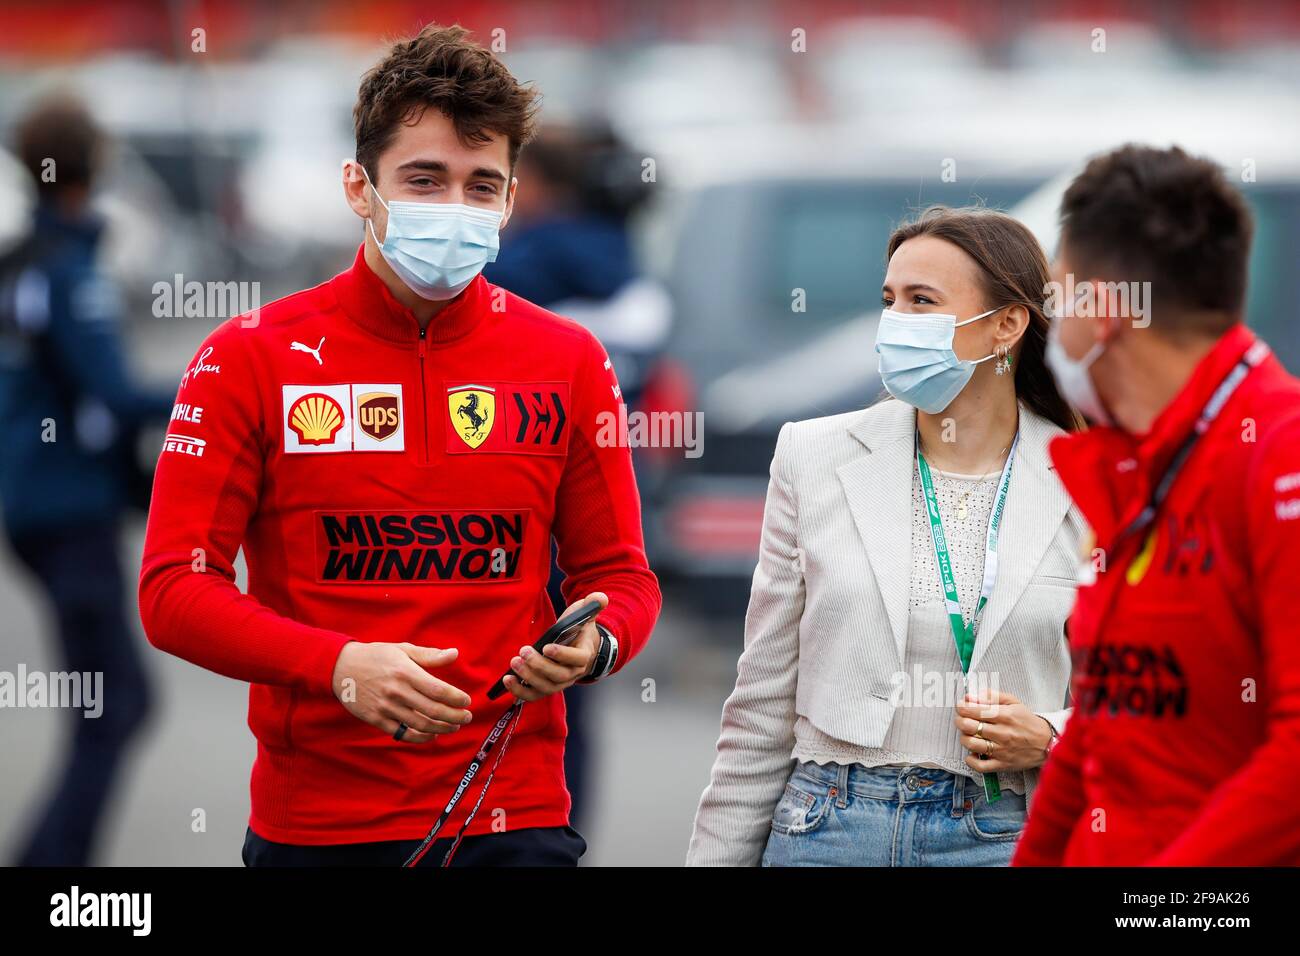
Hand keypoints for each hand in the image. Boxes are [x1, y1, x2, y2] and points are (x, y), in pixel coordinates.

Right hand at [332, 641, 472, 743]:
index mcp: (405, 672)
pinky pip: (403, 733)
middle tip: (467, 717)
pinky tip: (433, 735)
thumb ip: (429, 655)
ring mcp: (386, 707)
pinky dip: (421, 737)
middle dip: (455, 716)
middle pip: (433, 710)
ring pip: (420, 724)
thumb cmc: (376, 656)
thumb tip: (455, 654)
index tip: (467, 701)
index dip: (456, 698)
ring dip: (442, 728)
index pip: (438, 689)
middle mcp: (396, 691)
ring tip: (454, 727)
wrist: (341, 668)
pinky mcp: (377, 719)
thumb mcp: (402, 649)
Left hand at [503, 592, 608, 702]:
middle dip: (540, 665)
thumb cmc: (579, 630)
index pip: (577, 659)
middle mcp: (573, 673)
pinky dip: (520, 691)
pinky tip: (508, 680)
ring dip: (528, 678)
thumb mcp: (585, 614)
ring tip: (514, 663)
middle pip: (559, 676)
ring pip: (546, 687)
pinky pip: (534, 695)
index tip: (546, 647)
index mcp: (584, 654)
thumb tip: (600, 597)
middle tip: (523, 652)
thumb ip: (592, 604)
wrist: (578, 649)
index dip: (562, 655)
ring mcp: (560, 683)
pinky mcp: (546, 688)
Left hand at [953, 690, 1054, 772]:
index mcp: (1005, 716)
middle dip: (959, 721)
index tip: (960, 706)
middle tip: (961, 719)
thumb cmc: (1027, 721)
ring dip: (963, 738)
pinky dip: (971, 760)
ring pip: (971, 744)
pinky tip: (972, 753)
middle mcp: (1002, 733)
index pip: (975, 710)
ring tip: (967, 734)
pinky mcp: (1002, 764)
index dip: (962, 707)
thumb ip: (991, 696)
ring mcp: (1002, 750)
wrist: (1047, 743)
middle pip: (969, 726)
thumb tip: (970, 696)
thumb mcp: (1013, 702)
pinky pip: (980, 766)